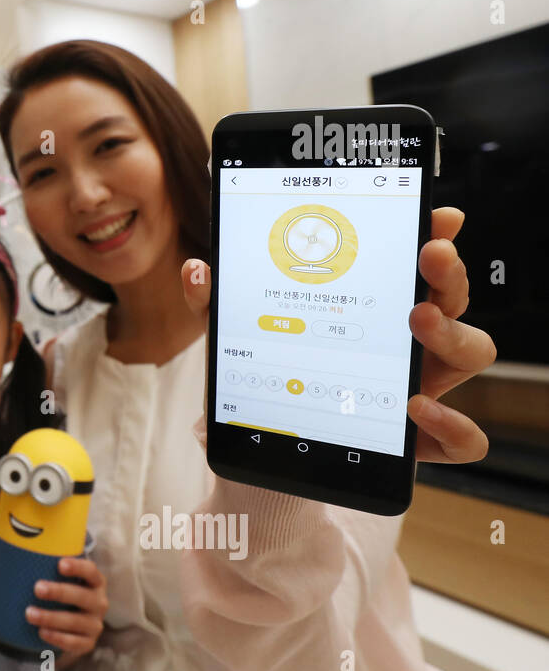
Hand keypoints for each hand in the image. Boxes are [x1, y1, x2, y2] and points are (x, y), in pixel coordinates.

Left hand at [27, 557, 107, 666]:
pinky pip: (73, 642)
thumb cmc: (61, 596)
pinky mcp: (88, 644)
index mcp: (95, 582)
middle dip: (59, 592)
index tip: (60, 564)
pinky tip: (41, 632)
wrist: (71, 629)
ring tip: (29, 613)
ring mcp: (95, 625)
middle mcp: (99, 603)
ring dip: (51, 617)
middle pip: (82, 596)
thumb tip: (13, 544)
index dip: (78, 567)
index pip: (91, 571)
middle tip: (37, 588)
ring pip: (75, 621)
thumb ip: (47, 567)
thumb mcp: (61, 581)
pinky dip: (57, 638)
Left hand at [180, 207, 495, 463]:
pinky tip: (416, 408)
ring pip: (471, 352)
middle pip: (452, 298)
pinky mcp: (417, 443)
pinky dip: (454, 424)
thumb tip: (198, 269)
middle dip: (449, 272)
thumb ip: (216, 303)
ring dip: (453, 332)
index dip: (434, 234)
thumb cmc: (266, 383)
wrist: (265, 457)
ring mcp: (419, 389)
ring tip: (417, 321)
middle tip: (430, 255)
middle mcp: (406, 344)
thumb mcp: (237, 338)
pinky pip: (463, 441)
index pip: (415, 265)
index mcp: (373, 309)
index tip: (437, 213)